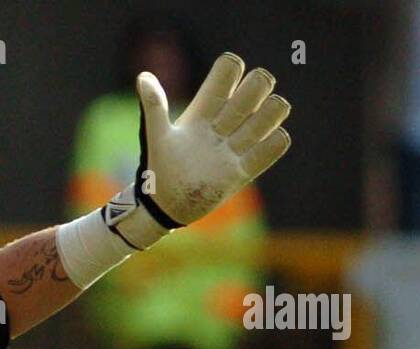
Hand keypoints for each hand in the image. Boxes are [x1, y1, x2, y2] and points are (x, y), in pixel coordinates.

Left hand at [106, 51, 290, 248]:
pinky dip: (276, 142)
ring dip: (272, 111)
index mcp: (204, 109)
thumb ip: (154, 106)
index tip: (228, 77)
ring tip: (257, 123)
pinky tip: (270, 141)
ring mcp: (236, 146)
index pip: (227, 75)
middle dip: (257, 86)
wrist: (164, 207)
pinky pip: (273, 148)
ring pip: (271, 114)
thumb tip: (143, 76)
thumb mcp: (156, 137)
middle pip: (255, 87)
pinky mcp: (244, 171)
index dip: (232, 69)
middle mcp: (224, 123)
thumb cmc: (158, 168)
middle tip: (242, 106)